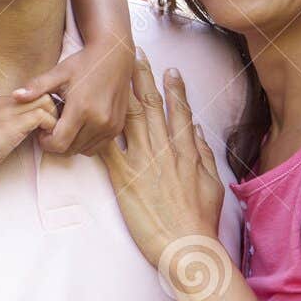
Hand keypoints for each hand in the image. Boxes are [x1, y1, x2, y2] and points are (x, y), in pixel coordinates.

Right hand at [0, 94, 58, 179]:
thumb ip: (9, 127)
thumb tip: (27, 133)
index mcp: (2, 103)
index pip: (33, 95)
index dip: (44, 110)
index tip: (44, 128)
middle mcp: (7, 102)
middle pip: (44, 93)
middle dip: (54, 112)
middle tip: (51, 132)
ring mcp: (9, 111)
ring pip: (47, 101)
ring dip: (54, 120)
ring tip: (47, 137)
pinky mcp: (12, 124)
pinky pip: (43, 116)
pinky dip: (49, 129)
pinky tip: (42, 142)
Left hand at [13, 35, 133, 155]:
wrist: (114, 55)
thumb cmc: (83, 63)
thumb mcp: (58, 73)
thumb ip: (36, 87)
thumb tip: (15, 96)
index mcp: (81, 109)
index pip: (58, 143)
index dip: (45, 141)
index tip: (42, 129)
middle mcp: (99, 121)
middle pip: (70, 150)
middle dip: (56, 142)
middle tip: (51, 127)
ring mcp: (110, 126)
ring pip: (83, 150)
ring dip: (71, 143)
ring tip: (65, 125)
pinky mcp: (118, 127)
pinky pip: (97, 146)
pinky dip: (85, 142)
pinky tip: (79, 126)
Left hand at [98, 51, 226, 271]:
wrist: (186, 243)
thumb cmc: (200, 218)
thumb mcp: (212, 181)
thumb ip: (202, 152)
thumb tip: (195, 128)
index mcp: (185, 151)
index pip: (179, 111)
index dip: (174, 88)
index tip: (168, 68)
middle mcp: (164, 149)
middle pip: (152, 106)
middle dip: (143, 79)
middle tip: (135, 56)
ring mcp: (143, 162)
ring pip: (131, 118)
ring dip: (122, 93)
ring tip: (115, 73)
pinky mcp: (124, 178)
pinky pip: (108, 148)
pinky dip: (98, 130)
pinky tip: (88, 113)